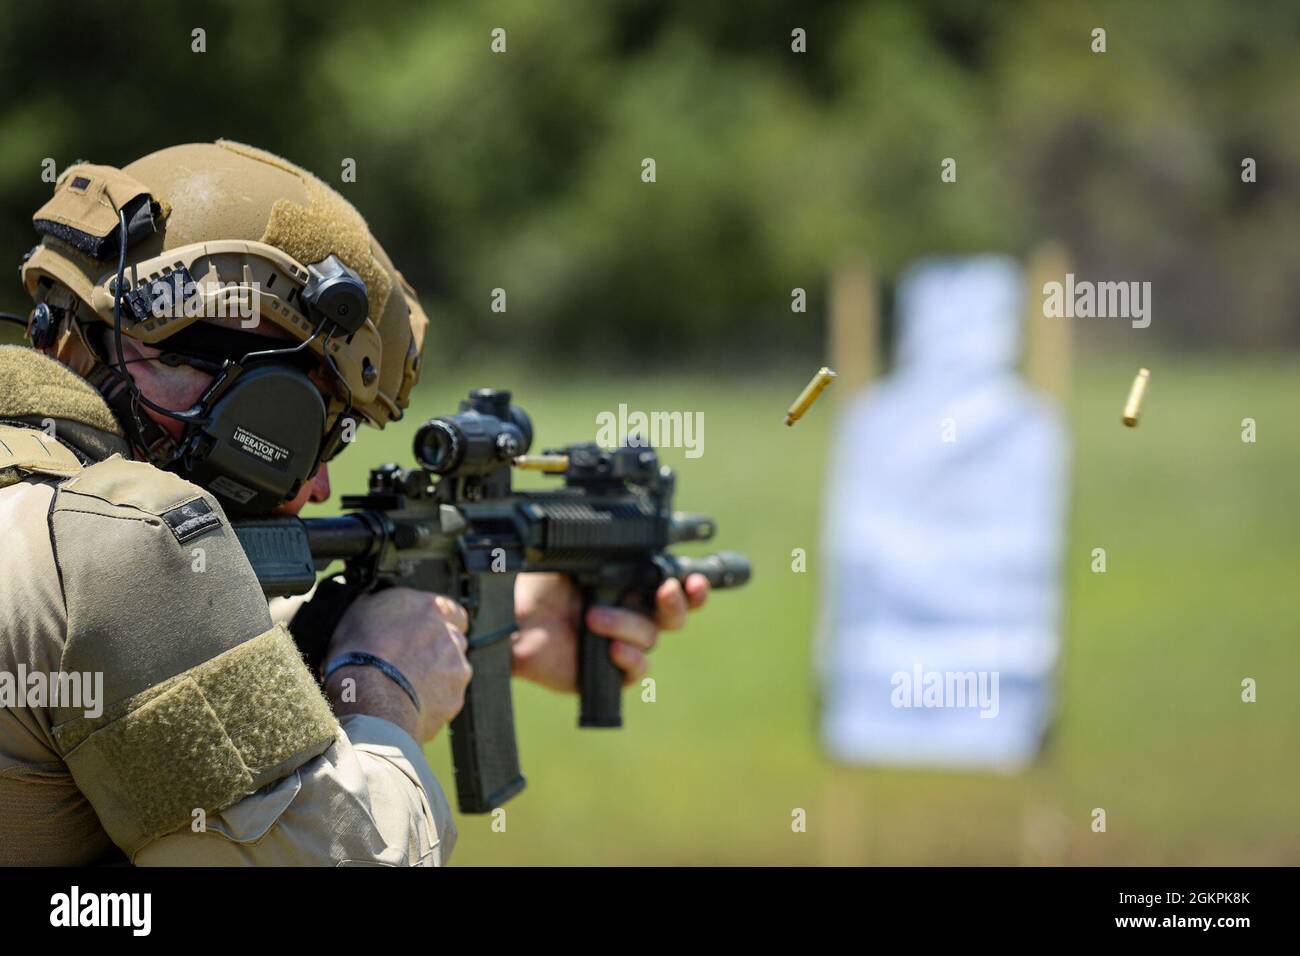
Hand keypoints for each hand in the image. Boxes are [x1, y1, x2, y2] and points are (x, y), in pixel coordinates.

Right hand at [324, 587, 471, 743]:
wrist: (370, 696)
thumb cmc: (359, 652)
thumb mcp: (360, 611)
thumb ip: (382, 605)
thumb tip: (376, 605)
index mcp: (432, 608)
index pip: (452, 612)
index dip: (437, 624)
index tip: (422, 634)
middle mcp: (451, 635)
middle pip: (453, 641)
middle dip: (437, 650)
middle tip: (409, 661)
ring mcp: (457, 667)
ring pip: (452, 670)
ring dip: (437, 675)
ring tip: (406, 686)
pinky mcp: (455, 697)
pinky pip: (448, 697)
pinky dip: (434, 700)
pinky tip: (410, 703)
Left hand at [510, 572, 710, 692]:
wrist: (511, 621)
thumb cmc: (537, 587)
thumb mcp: (576, 557)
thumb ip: (612, 553)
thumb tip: (642, 539)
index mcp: (627, 586)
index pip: (671, 585)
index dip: (691, 585)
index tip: (694, 580)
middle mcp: (629, 614)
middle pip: (675, 614)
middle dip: (677, 602)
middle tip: (666, 592)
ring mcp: (621, 644)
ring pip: (650, 636)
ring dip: (626, 624)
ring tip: (592, 618)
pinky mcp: (610, 672)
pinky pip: (637, 669)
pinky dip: (629, 658)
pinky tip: (611, 649)